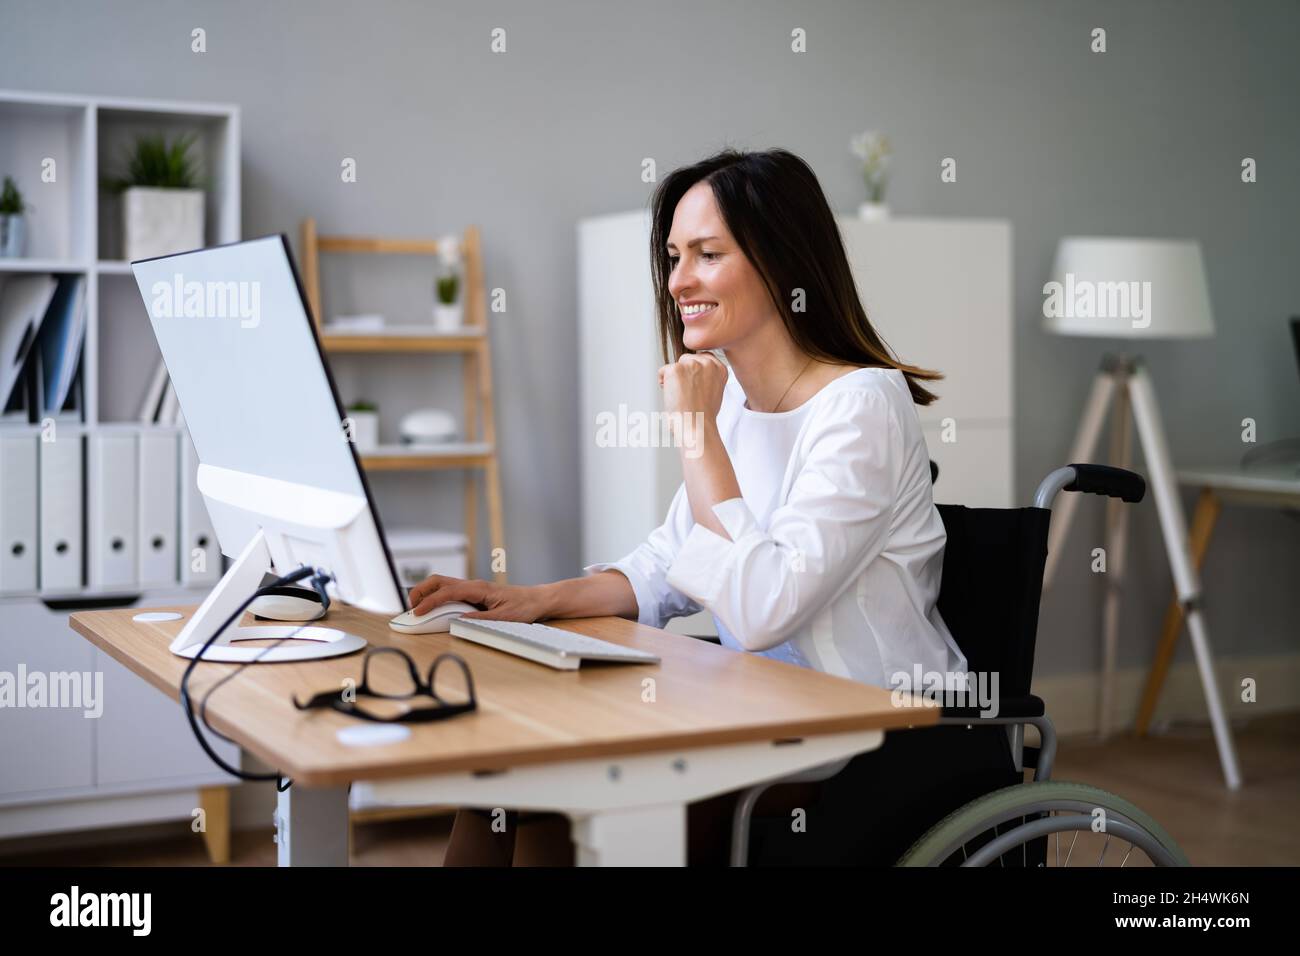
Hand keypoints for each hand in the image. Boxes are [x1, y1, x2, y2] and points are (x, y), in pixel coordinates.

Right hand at [407, 575, 551, 622]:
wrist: (537, 600)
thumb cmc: (524, 607)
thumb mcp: (504, 618)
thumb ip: (481, 619)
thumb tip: (460, 620)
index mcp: (479, 589)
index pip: (447, 591)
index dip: (429, 602)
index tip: (417, 612)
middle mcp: (473, 585)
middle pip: (438, 581)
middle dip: (420, 591)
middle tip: (410, 608)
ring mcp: (472, 588)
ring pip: (442, 584)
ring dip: (426, 593)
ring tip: (417, 609)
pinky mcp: (473, 593)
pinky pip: (449, 591)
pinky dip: (436, 597)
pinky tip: (433, 608)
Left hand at [659, 351, 726, 422]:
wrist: (696, 427)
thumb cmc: (703, 416)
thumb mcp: (715, 392)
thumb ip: (709, 377)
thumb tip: (695, 373)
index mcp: (720, 368)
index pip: (703, 357)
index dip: (694, 372)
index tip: (694, 386)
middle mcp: (707, 363)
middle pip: (687, 359)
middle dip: (683, 374)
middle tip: (686, 394)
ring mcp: (691, 365)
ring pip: (675, 366)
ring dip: (674, 379)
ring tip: (681, 396)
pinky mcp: (675, 369)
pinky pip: (663, 371)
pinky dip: (663, 383)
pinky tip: (672, 396)